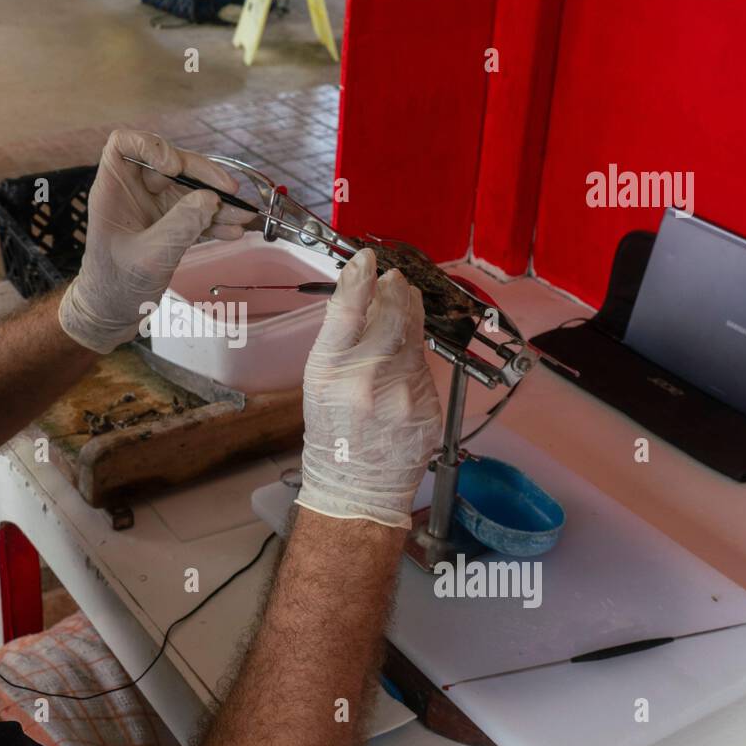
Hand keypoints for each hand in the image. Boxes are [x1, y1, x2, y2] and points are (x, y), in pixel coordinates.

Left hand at [58, 130, 256, 353]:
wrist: (112, 313)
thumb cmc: (115, 286)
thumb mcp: (149, 257)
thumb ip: (179, 226)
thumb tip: (210, 200)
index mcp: (113, 189)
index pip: (125, 144)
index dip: (151, 145)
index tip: (173, 167)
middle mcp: (133, 191)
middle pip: (172, 163)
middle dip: (203, 176)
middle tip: (231, 193)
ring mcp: (154, 206)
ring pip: (190, 188)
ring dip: (218, 201)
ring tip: (242, 218)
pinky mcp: (170, 223)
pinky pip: (196, 211)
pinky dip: (215, 220)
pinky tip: (233, 232)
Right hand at [295, 248, 442, 527]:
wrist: (357, 486)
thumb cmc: (331, 431)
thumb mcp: (317, 383)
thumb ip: (338, 342)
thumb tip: (359, 295)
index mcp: (328, 375)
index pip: (345, 313)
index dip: (358, 280)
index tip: (367, 258)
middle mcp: (366, 383)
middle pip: (391, 317)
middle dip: (395, 291)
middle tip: (395, 279)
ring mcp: (402, 397)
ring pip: (413, 339)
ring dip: (409, 316)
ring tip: (402, 303)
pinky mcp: (427, 408)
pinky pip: (424, 368)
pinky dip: (415, 356)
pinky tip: (403, 363)